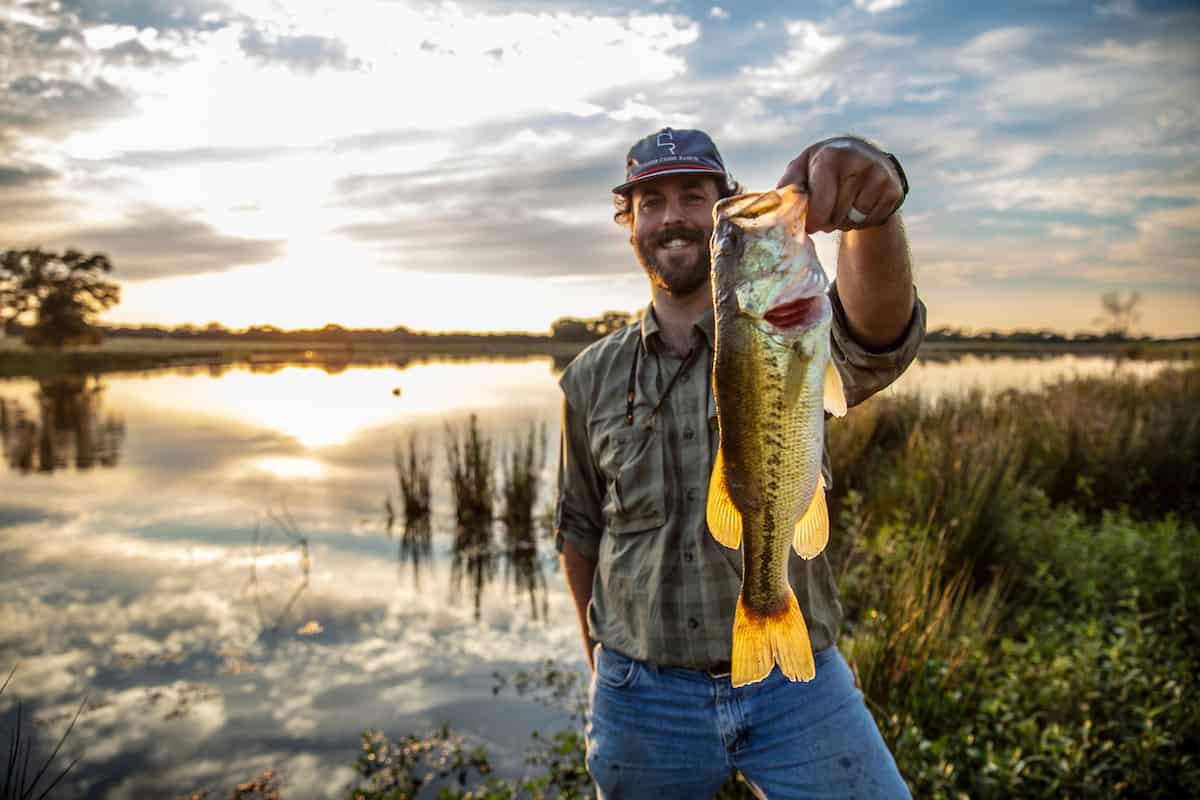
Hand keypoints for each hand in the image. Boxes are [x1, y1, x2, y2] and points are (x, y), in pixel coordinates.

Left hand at [776, 137, 905, 233]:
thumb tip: (773, 204)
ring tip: (843, 206)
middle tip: (828, 211)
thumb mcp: (802, 168)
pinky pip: (872, 220)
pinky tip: (860, 205)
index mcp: (830, 155)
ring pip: (854, 219)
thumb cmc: (823, 168)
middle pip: (836, 215)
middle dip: (828, 220)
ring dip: (844, 221)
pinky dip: (862, 221)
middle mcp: (858, 161)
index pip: (822, 202)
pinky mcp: (894, 189)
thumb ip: (788, 185)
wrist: (864, 157)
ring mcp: (879, 174)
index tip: (811, 223)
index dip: (814, 219)